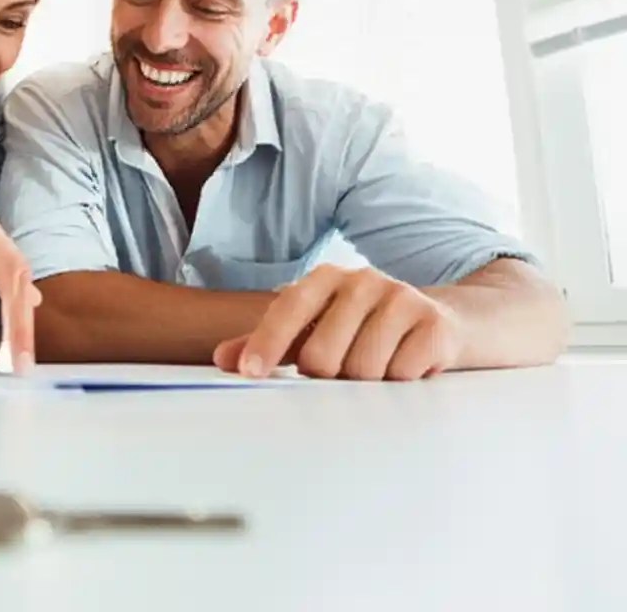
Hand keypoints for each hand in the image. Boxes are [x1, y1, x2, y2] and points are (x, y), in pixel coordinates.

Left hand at [213, 265, 464, 380]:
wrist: (438, 321)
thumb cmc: (363, 330)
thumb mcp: (315, 331)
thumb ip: (267, 343)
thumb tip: (224, 359)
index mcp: (325, 279)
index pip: (289, 308)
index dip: (267, 342)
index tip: (251, 372)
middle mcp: (363, 280)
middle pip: (323, 354)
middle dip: (327, 376)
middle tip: (341, 371)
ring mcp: (402, 298)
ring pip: (363, 370)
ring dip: (366, 383)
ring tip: (376, 367)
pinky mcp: (435, 323)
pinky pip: (402, 373)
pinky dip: (400, 380)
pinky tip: (405, 364)